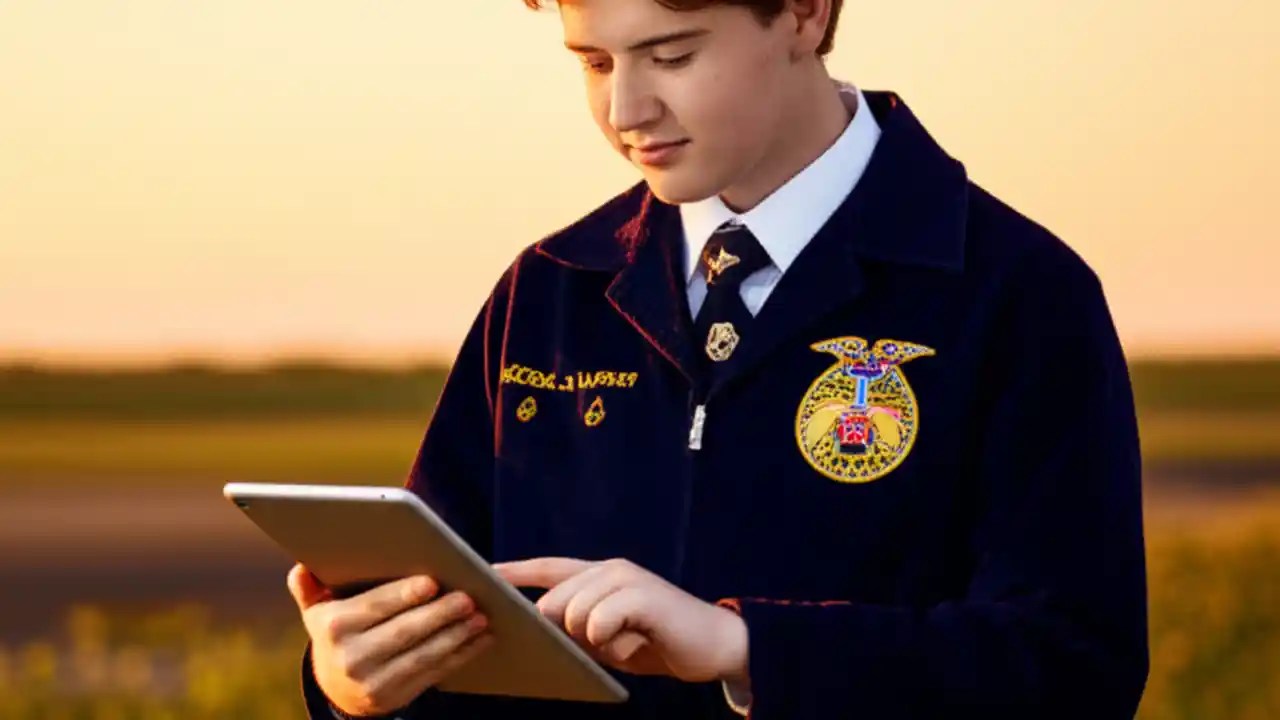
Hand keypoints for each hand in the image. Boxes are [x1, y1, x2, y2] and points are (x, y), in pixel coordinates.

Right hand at [287, 563, 495, 716]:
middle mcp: (351, 658)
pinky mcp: (395, 698)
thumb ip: (309, 587)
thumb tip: (301, 567)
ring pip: (422, 656)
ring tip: (480, 617)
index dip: (404, 594)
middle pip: (403, 632)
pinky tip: (479, 639)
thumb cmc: (337, 632)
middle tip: (468, 598)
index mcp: (333, 627)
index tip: (432, 581)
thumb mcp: (318, 610)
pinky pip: (433, 674)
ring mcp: (373, 683)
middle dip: (439, 614)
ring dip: (456, 636)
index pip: (374, 606)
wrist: (336, 686)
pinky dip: (460, 656)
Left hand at [493, 557, 747, 683]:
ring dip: (592, 641)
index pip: (548, 568)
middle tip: (604, 643)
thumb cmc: (657, 642)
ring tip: (625, 643)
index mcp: (600, 576)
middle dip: (563, 631)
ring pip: (572, 613)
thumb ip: (577, 629)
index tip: (483, 574)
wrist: (715, 645)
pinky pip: (598, 621)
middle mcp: (610, 569)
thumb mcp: (607, 638)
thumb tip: (540, 631)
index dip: (515, 571)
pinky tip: (632, 642)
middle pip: (552, 600)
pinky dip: (609, 640)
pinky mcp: (641, 595)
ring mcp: (626, 579)